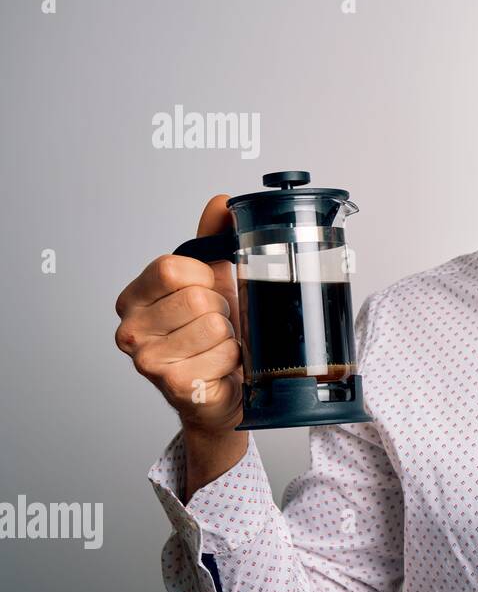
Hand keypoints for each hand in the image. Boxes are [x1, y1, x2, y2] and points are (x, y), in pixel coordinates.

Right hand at [114, 195, 243, 434]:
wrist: (221, 389)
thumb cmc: (211, 335)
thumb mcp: (212, 282)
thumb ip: (212, 240)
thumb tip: (221, 202)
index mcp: (134, 297)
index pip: (171, 267)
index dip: (204, 277)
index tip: (207, 291)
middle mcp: (131, 329)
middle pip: (197, 298)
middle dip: (220, 310)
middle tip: (215, 325)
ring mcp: (147, 361)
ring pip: (213, 326)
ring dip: (228, 336)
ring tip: (217, 346)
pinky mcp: (172, 385)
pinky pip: (223, 355)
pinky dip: (232, 360)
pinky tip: (218, 367)